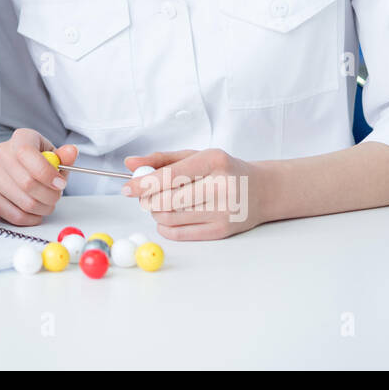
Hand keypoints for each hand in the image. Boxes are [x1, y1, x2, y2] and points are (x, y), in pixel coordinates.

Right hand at [0, 128, 77, 225]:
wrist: (23, 167)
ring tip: (47, 203)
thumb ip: (64, 157)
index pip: (26, 154)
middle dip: (50, 195)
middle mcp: (1, 153)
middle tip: (57, 195)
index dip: (46, 173)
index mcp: (20, 138)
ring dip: (43, 208)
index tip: (61, 184)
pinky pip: (14, 215)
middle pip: (27, 183)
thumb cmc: (41, 161)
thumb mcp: (56, 155)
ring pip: (24, 202)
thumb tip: (71, 152)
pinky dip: (31, 218)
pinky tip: (36, 211)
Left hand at [121, 148, 268, 239]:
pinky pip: (181, 233)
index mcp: (214, 161)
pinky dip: (165, 227)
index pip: (170, 176)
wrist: (261, 190)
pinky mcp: (223, 231)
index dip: (143, 184)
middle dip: (147, 200)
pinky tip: (167, 218)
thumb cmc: (223, 170)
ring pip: (172, 218)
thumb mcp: (196, 156)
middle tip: (144, 197)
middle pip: (168, 200)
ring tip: (159, 205)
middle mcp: (222, 186)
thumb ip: (161, 159)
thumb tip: (130, 164)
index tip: (126, 188)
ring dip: (156, 213)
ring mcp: (224, 211)